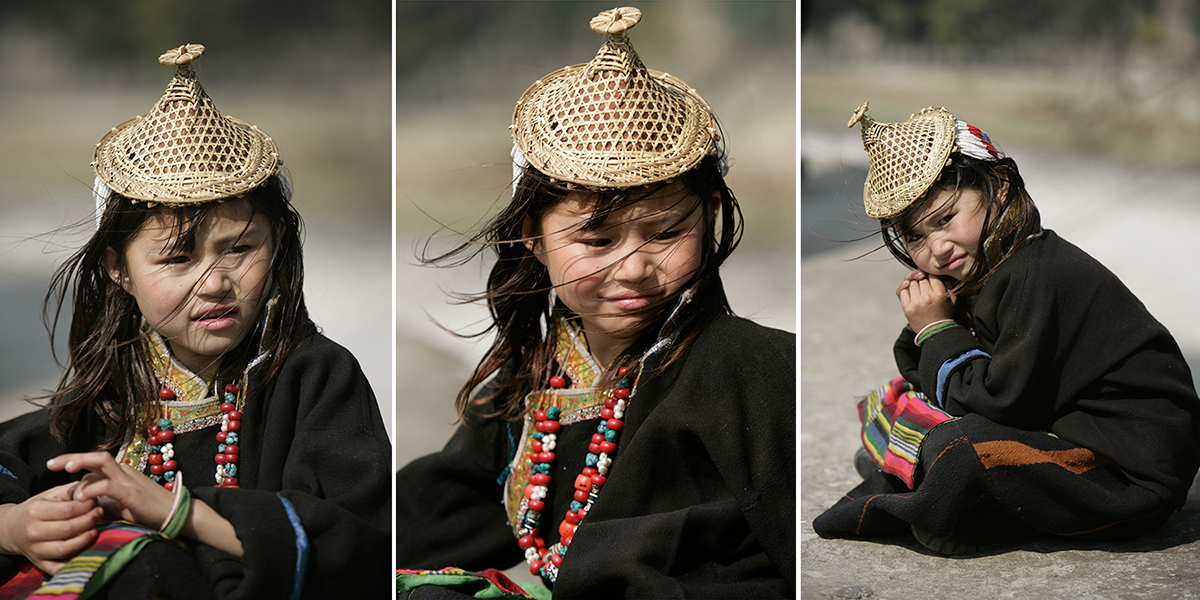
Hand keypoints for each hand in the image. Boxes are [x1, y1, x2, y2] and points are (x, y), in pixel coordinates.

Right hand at [0, 483, 103, 574]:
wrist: (12, 529)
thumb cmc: (37, 509)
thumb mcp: (49, 495)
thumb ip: (70, 491)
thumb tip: (92, 489)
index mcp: (35, 511)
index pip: (68, 510)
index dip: (87, 506)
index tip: (96, 502)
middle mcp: (33, 532)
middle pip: (68, 529)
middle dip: (89, 520)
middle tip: (100, 513)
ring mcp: (36, 550)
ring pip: (65, 549)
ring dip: (85, 540)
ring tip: (95, 530)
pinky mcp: (39, 563)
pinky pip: (58, 567)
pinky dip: (73, 563)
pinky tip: (85, 552)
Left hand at [46, 452, 174, 531]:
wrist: (176, 515)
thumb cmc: (150, 511)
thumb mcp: (122, 505)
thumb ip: (105, 500)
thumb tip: (85, 502)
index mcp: (121, 474)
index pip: (94, 463)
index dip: (74, 462)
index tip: (55, 467)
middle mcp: (124, 472)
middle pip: (96, 456)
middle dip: (72, 457)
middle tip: (51, 464)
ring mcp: (129, 480)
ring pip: (102, 462)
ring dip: (82, 462)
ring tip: (64, 470)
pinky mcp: (133, 493)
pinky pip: (109, 485)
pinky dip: (93, 489)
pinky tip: (81, 497)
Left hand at [896, 270, 955, 332]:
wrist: (935, 331)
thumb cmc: (943, 316)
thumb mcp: (952, 300)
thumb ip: (948, 285)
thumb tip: (940, 274)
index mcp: (940, 294)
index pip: (932, 276)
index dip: (931, 275)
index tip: (930, 278)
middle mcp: (927, 297)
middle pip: (921, 278)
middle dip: (922, 279)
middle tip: (923, 283)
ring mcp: (916, 302)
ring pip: (911, 283)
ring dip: (914, 284)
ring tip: (918, 289)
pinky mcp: (907, 308)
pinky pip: (902, 291)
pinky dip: (904, 289)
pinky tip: (908, 290)